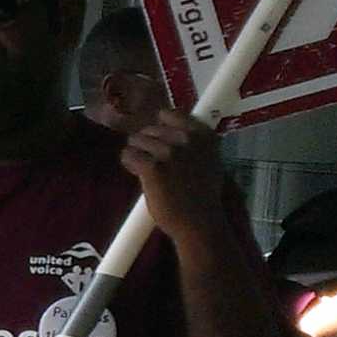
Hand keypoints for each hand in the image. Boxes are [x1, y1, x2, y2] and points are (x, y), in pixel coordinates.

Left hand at [117, 110, 224, 242]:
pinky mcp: (153, 167)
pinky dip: (129, 163)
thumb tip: (166, 126)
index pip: (169, 114)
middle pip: (149, 130)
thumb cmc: (202, 195)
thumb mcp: (207, 160)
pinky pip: (128, 155)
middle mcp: (187, 139)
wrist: (199, 222)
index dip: (159, 127)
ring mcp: (170, 152)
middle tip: (154, 164)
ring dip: (137, 155)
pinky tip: (138, 174)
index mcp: (203, 135)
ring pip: (136, 141)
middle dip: (146, 144)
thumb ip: (191, 142)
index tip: (159, 142)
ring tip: (148, 172)